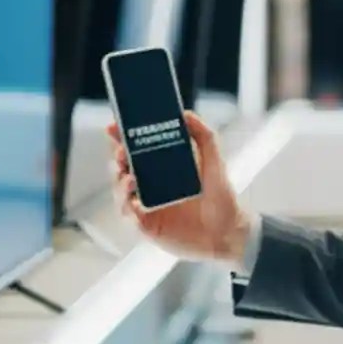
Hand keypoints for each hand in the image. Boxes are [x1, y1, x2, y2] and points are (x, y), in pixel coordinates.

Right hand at [108, 111, 252, 265]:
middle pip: (122, 168)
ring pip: (120, 191)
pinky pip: (128, 216)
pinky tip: (133, 200)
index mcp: (161, 168)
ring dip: (119, 182)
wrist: (229, 229)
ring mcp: (147, 206)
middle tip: (122, 151)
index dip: (121, 138)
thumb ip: (203, 135)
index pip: (135, 150)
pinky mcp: (148, 226)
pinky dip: (126, 206)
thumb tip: (185, 114)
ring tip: (130, 177)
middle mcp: (151, 186)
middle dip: (118, 158)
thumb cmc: (221, 196)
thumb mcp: (214, 160)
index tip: (113, 127)